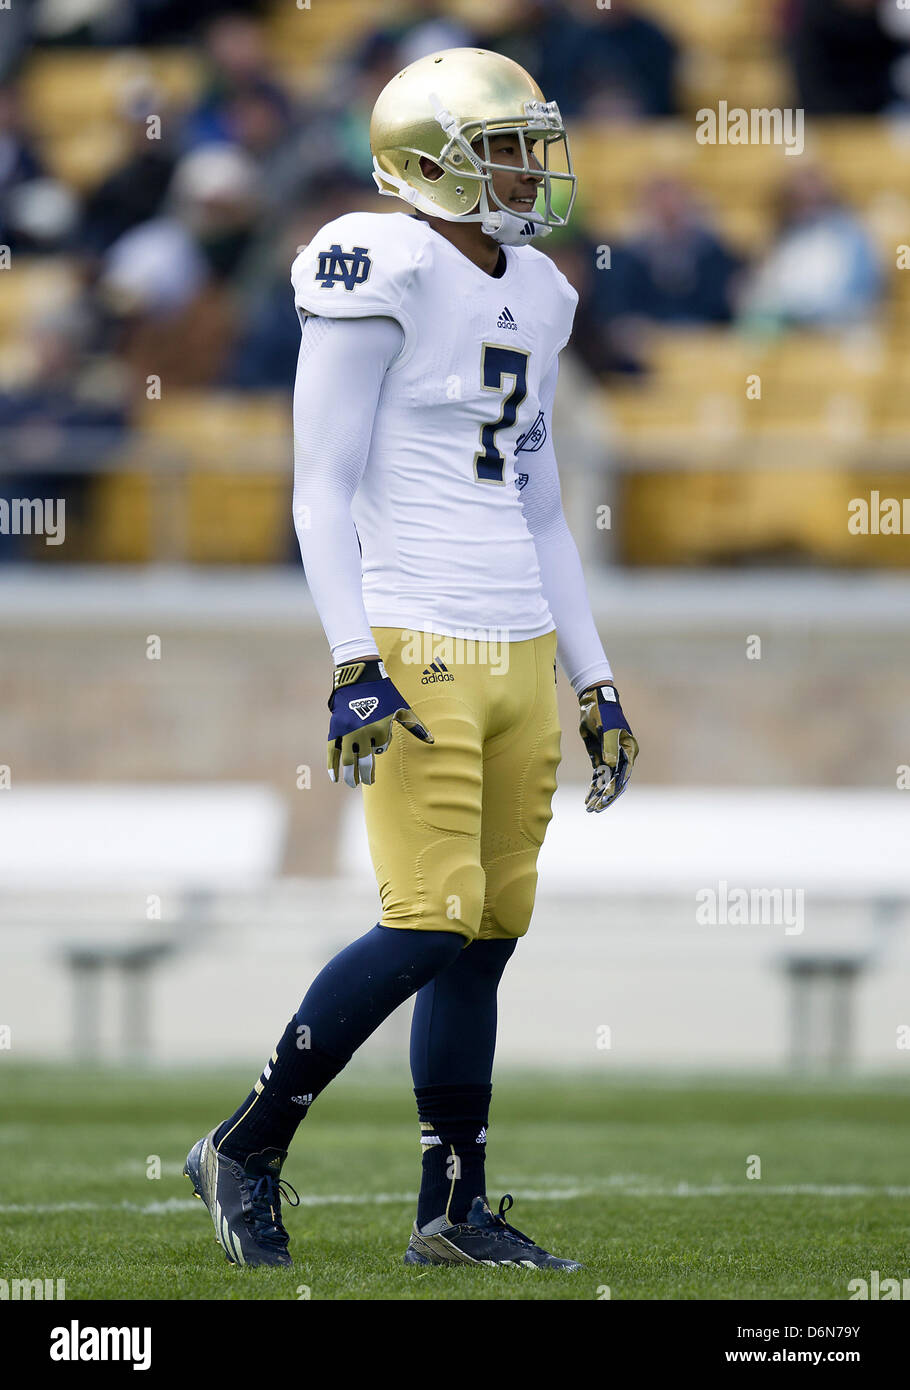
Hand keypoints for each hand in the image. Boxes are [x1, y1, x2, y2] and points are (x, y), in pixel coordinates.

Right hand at [327, 656, 432, 787]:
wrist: (360, 677)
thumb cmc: (384, 693)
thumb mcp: (401, 708)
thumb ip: (415, 726)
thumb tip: (431, 741)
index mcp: (380, 729)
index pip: (380, 749)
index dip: (380, 748)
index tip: (378, 749)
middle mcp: (363, 732)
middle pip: (364, 761)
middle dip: (365, 775)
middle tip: (367, 782)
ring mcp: (347, 731)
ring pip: (348, 759)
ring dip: (349, 774)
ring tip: (351, 784)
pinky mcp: (335, 728)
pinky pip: (332, 750)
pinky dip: (332, 765)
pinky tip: (334, 777)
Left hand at [578, 682, 637, 812]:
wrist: (593, 703)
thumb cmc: (604, 714)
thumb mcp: (607, 730)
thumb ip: (609, 748)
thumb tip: (611, 765)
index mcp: (628, 751)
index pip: (623, 774)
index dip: (615, 788)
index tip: (605, 798)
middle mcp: (622, 757)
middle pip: (616, 781)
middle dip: (606, 796)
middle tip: (596, 808)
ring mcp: (610, 758)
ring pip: (606, 781)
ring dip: (598, 794)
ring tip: (590, 807)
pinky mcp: (600, 757)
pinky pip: (598, 776)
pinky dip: (593, 786)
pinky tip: (588, 798)